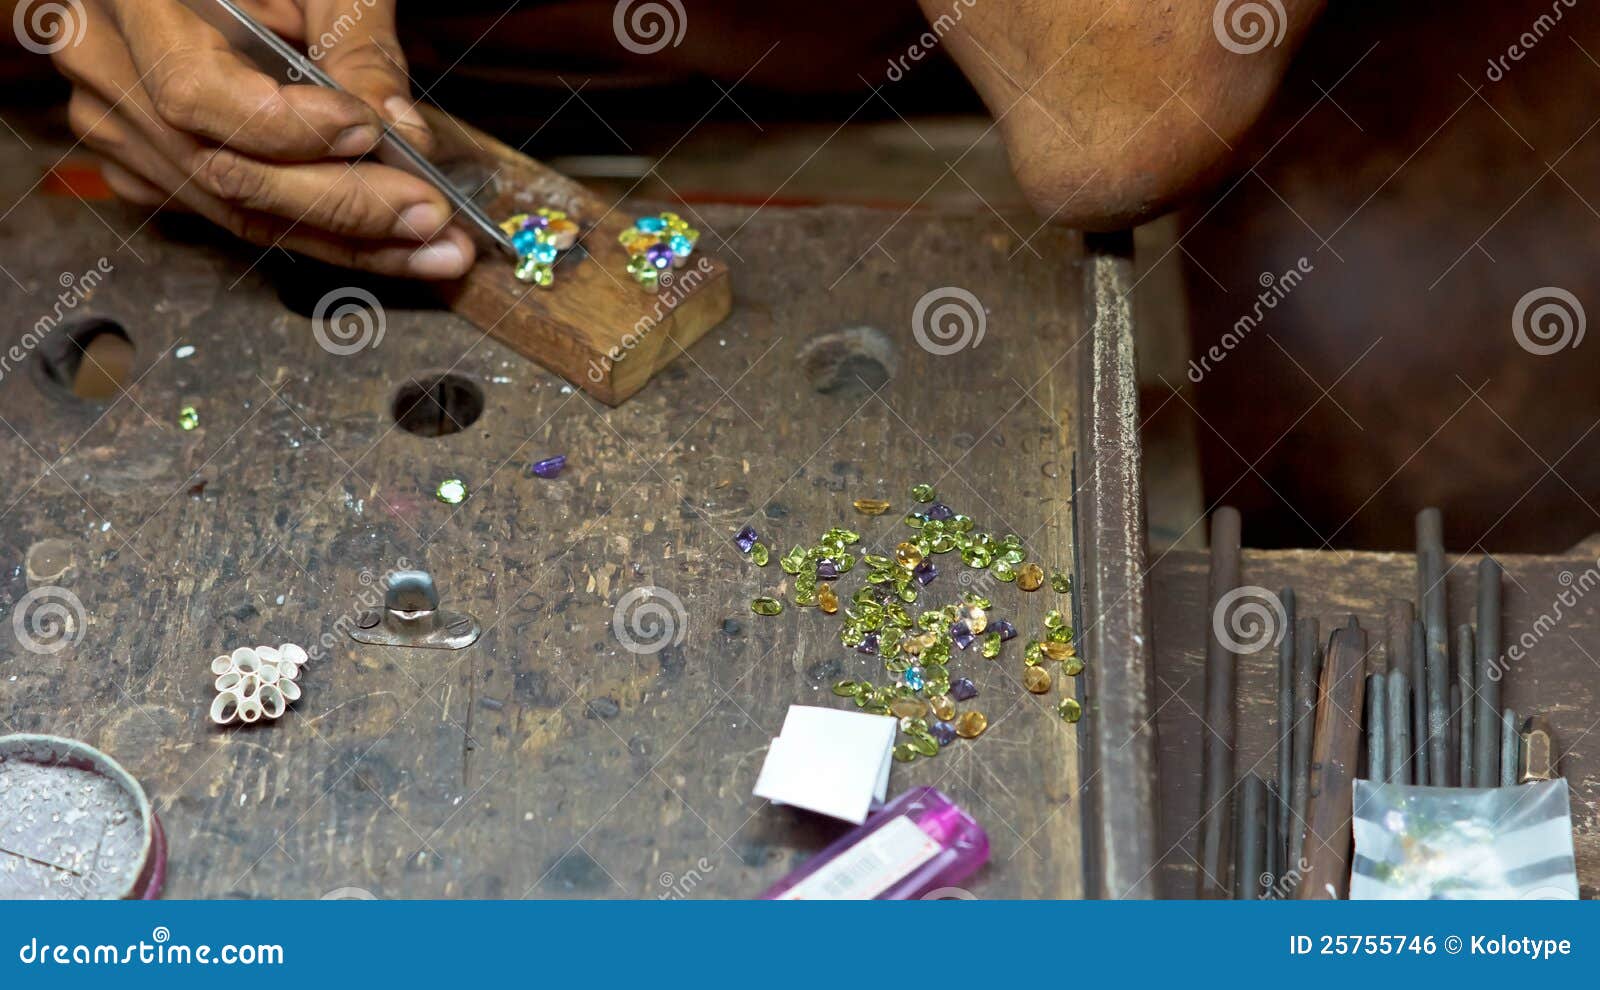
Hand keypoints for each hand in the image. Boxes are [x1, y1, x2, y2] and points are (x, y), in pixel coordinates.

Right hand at [53, 0, 474, 278]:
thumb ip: (357, 43)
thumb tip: (403, 130)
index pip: (194, 91)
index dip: (286, 127)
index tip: (368, 131)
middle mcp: (105, 67)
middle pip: (223, 171)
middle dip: (342, 206)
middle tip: (432, 219)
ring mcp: (115, 124)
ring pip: (233, 212)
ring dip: (344, 240)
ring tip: (433, 248)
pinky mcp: (145, 167)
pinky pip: (232, 219)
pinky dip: (315, 235)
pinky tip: (385, 244)